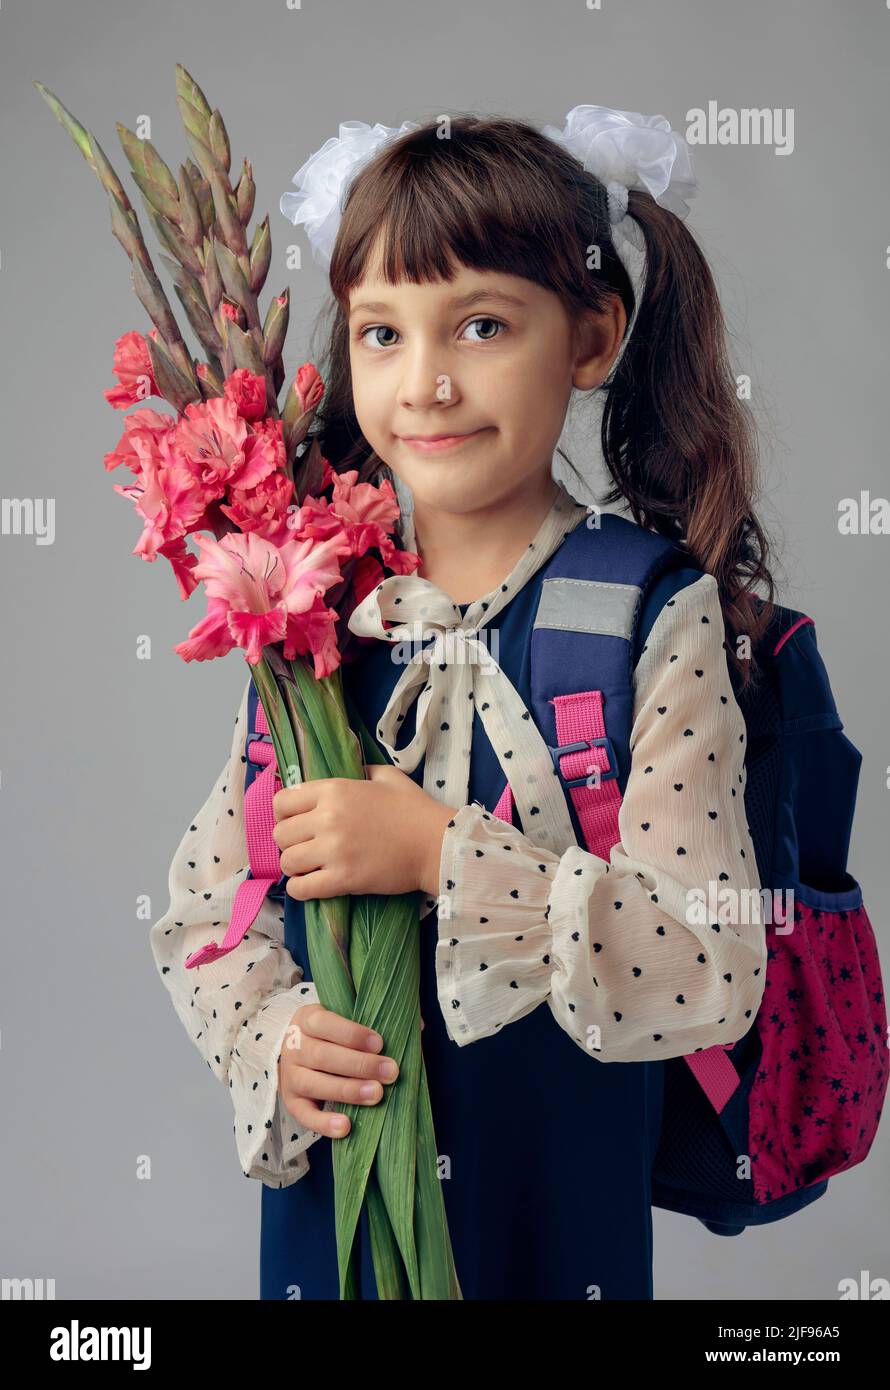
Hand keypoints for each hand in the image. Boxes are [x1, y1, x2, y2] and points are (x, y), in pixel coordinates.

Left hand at [272, 764, 457, 900]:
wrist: (436, 844)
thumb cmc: (414, 809)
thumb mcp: (386, 776)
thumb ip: (359, 772)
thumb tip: (345, 775)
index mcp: (334, 789)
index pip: (281, 802)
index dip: (285, 815)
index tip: (297, 823)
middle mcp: (328, 817)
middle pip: (281, 834)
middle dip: (290, 842)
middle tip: (307, 847)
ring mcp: (334, 849)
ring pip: (287, 861)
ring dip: (296, 866)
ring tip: (311, 867)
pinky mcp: (343, 878)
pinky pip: (300, 888)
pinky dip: (301, 889)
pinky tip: (311, 885)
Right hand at [279, 1003, 424, 1138]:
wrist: (296, 1051)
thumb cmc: (332, 1033)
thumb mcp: (346, 1018)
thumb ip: (378, 1019)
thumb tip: (417, 1026)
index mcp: (308, 1019)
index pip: (326, 1023)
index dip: (353, 1034)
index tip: (380, 1043)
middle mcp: (295, 1047)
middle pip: (323, 1055)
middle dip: (360, 1064)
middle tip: (391, 1072)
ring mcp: (290, 1076)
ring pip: (314, 1084)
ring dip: (348, 1091)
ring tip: (376, 1095)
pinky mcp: (291, 1102)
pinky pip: (305, 1116)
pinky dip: (324, 1123)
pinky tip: (346, 1126)